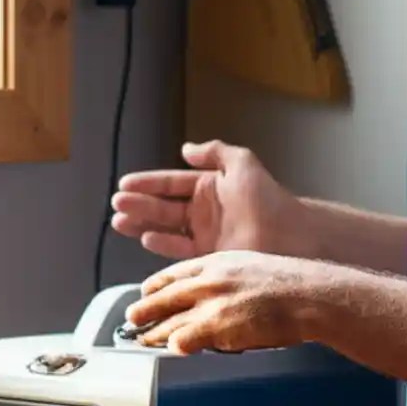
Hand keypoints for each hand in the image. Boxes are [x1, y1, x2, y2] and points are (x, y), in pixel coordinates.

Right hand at [110, 141, 311, 260]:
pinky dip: (161, 243)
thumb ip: (214, 153)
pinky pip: (178, 249)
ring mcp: (202, 234)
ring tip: (119, 222)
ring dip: (141, 225)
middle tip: (117, 204)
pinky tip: (146, 238)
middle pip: (162, 206)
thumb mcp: (242, 163)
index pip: (170, 183)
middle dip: (138, 205)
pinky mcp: (206, 256)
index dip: (147, 183)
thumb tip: (185, 149)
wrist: (289, 234)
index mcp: (207, 187)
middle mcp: (201, 211)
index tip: (124, 184)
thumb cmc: (267, 198)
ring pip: (164, 228)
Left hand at [125, 250, 341, 354]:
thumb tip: (214, 293)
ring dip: (153, 332)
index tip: (146, 292)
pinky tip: (171, 350)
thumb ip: (226, 277)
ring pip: (168, 319)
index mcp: (215, 261)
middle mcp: (206, 278)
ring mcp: (210, 302)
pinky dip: (175, 345)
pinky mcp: (217, 325)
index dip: (156, 285)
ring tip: (143, 340)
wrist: (309, 294)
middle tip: (132, 317)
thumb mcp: (249, 265)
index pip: (173, 272)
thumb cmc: (290, 284)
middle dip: (144, 308)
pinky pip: (184, 338)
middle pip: (164, 296)